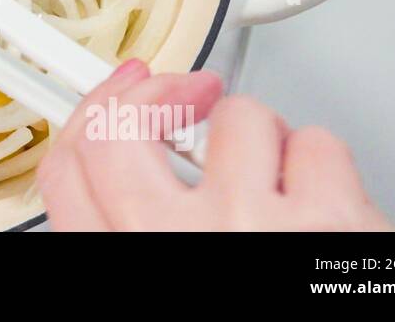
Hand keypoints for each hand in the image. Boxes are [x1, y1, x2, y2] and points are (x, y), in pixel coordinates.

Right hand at [37, 59, 391, 230]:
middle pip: (122, 126)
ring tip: (276, 180)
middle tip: (185, 94)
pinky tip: (322, 202)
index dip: (91, 116)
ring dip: (260, 137)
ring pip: (238, 120)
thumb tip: (120, 195)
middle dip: (157, 94)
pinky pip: (318, 144)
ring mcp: (247, 226)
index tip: (119, 97)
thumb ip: (129, 240)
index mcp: (125, 265)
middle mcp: (169, 243)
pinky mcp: (328, 221)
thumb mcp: (160, 304)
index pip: (67, 168)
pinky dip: (324, 164)